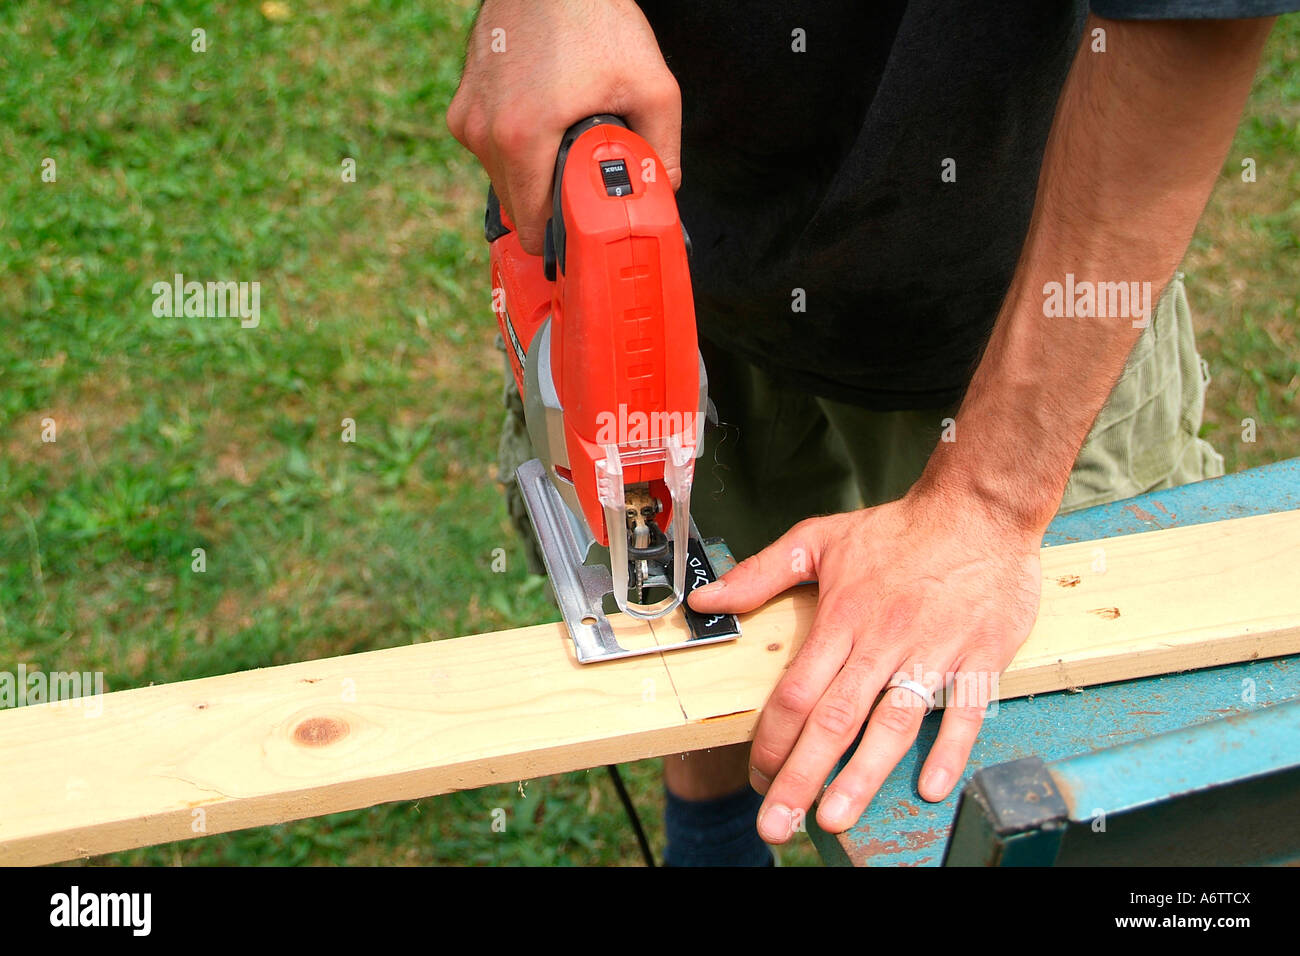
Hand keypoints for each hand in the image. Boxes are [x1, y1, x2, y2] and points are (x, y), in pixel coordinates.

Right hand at [446, 0, 681, 253]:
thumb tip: (662, 191)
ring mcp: (468, 118)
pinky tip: (544, 115)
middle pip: (518, 207)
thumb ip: (661, 150)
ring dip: (535, 171)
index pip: (530, 227)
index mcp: (521, 139)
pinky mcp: (463, 103)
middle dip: (552, 200)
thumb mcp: (651, 86)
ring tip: (564, 133)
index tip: (582, 232)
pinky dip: (517, 146)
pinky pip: (491, 149)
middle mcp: (483, 132)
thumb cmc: (591, 16)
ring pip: (504, 178)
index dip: (561, 237)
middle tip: (583, 171)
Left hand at [687, 483, 1043, 841]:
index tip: (756, 776)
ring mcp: (934, 650)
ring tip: (836, 818)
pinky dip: (949, 749)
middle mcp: (884, 640)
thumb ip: (760, 574)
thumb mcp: (819, 541)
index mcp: (843, 617)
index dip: (772, 739)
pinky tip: (929, 786)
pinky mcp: (981, 656)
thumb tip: (706, 598)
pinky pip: (966, 711)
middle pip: (836, 719)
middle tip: (778, 823)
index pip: (796, 692)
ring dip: (864, 775)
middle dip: (802, 776)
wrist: (979, 508)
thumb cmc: (899, 528)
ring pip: (894, 722)